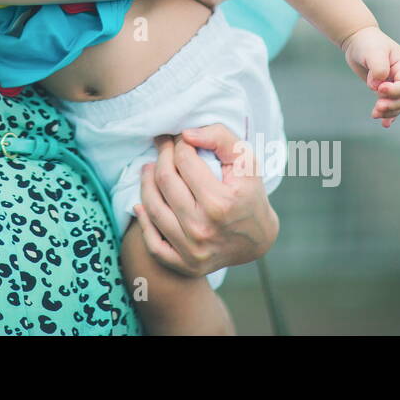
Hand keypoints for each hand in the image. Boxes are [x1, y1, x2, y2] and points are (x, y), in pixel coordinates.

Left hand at [131, 125, 278, 277]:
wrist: (258, 240)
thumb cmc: (249, 194)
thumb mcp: (246, 161)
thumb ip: (220, 138)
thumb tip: (186, 135)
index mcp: (220, 203)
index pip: (184, 161)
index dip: (178, 143)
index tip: (178, 138)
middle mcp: (203, 228)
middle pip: (165, 181)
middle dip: (161, 156)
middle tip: (162, 146)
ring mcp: (192, 250)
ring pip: (153, 208)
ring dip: (145, 182)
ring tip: (148, 168)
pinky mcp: (185, 265)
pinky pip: (153, 243)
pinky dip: (143, 222)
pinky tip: (141, 205)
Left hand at [340, 26, 399, 127]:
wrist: (358, 40)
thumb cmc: (367, 43)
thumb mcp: (373, 51)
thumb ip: (378, 67)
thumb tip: (377, 86)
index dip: (395, 90)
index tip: (379, 89)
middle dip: (392, 104)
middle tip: (377, 107)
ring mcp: (393, 83)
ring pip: (398, 103)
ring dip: (389, 111)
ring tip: (375, 114)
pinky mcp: (383, 89)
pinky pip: (390, 104)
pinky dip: (389, 115)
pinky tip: (385, 124)